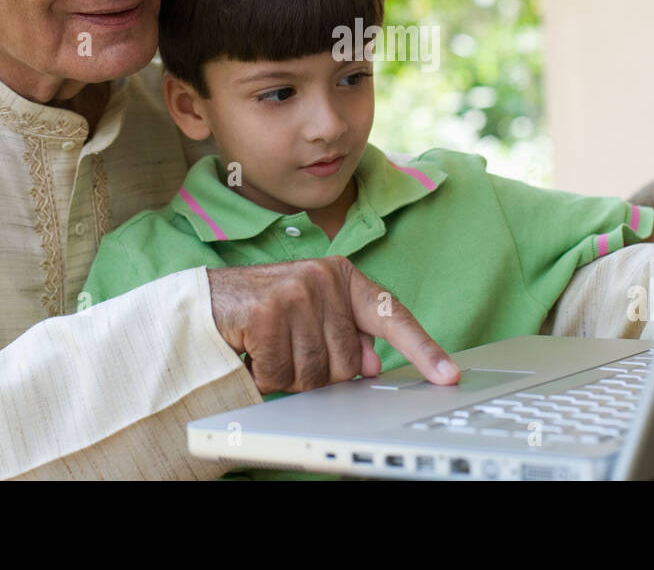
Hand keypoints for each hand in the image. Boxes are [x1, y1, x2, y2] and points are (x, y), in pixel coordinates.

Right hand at [207, 256, 460, 393]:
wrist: (204, 301)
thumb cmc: (263, 310)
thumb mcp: (311, 313)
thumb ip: (346, 334)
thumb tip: (373, 364)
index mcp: (343, 277)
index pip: (392, 315)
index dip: (423, 349)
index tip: (449, 376)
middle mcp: (325, 279)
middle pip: (348, 364)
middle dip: (319, 372)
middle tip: (290, 351)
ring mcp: (297, 293)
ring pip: (316, 374)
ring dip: (290, 376)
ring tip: (271, 349)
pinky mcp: (268, 312)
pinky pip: (283, 375)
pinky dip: (267, 376)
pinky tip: (254, 352)